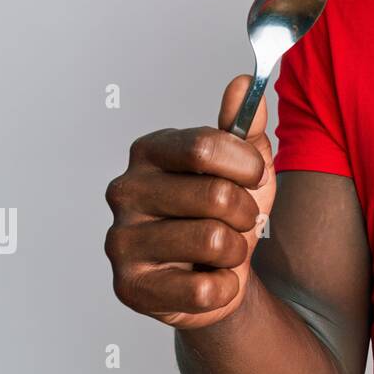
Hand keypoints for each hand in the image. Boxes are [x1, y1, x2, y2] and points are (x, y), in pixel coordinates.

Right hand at [104, 75, 276, 329]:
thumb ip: (246, 124)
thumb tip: (244, 84)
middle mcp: (125, 191)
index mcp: (150, 151)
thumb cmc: (227, 212)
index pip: (205, 145)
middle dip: (246, 212)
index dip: (246, 165)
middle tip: (237, 220)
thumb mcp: (246, 166)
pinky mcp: (128, 287)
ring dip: (235, 250)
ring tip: (220, 250)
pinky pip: (203, 289)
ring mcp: (120, 240)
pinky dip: (222, 288)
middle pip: (215, 194)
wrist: (219, 275)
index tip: (253, 176)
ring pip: (213, 240)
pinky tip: (206, 280)